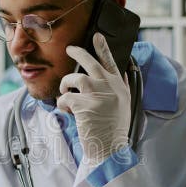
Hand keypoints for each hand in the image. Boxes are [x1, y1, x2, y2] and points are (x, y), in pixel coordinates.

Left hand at [57, 32, 131, 164]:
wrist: (110, 149)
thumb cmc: (113, 130)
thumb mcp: (122, 106)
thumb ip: (118, 89)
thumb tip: (116, 73)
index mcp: (120, 88)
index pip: (111, 62)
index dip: (103, 48)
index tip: (96, 36)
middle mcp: (110, 88)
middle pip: (91, 62)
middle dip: (78, 53)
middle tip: (69, 49)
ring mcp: (98, 95)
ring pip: (75, 78)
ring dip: (65, 85)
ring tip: (64, 93)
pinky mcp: (85, 105)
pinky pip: (67, 97)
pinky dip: (63, 104)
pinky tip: (66, 112)